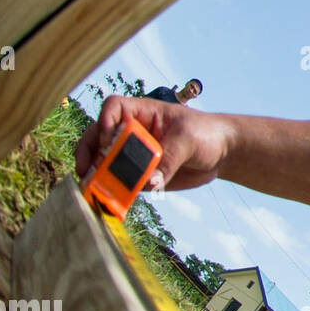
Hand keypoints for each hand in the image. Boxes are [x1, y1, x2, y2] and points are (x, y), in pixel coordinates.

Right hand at [75, 95, 234, 192]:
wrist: (221, 153)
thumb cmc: (206, 133)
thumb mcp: (188, 139)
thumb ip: (169, 158)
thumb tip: (151, 182)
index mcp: (142, 113)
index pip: (113, 108)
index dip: (105, 122)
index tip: (109, 140)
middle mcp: (132, 132)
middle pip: (99, 138)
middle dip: (90, 155)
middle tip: (88, 172)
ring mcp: (133, 154)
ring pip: (105, 164)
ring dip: (97, 177)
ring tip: (93, 190)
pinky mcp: (140, 175)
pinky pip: (122, 184)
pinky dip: (115, 193)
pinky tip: (112, 202)